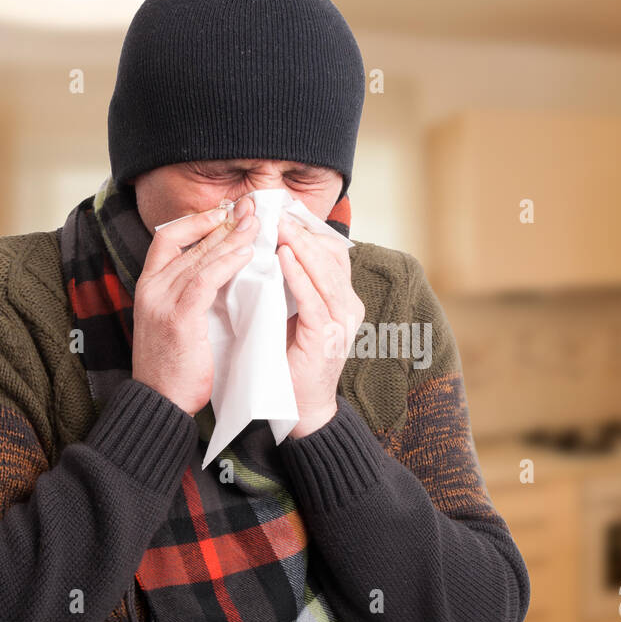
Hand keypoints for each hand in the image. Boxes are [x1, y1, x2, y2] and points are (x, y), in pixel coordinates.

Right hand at [132, 195, 258, 414]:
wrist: (159, 402)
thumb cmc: (175, 367)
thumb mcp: (178, 321)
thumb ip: (191, 295)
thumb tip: (223, 271)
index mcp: (148, 286)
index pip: (167, 237)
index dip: (196, 221)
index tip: (225, 213)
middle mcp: (151, 288)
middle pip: (189, 242)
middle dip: (223, 223)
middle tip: (252, 207)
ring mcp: (161, 301)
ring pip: (199, 257)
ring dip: (231, 238)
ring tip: (256, 224)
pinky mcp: (177, 318)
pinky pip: (204, 281)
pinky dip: (226, 264)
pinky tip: (246, 253)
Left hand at [277, 211, 363, 437]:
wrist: (301, 408)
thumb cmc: (292, 361)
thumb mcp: (293, 315)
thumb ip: (292, 287)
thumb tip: (271, 251)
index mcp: (343, 301)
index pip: (333, 255)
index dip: (311, 232)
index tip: (286, 213)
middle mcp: (349, 309)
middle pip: (332, 259)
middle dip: (304, 234)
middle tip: (278, 213)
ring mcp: (341, 324)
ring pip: (326, 275)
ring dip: (301, 248)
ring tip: (279, 228)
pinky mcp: (327, 339)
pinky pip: (314, 300)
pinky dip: (298, 277)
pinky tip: (283, 259)